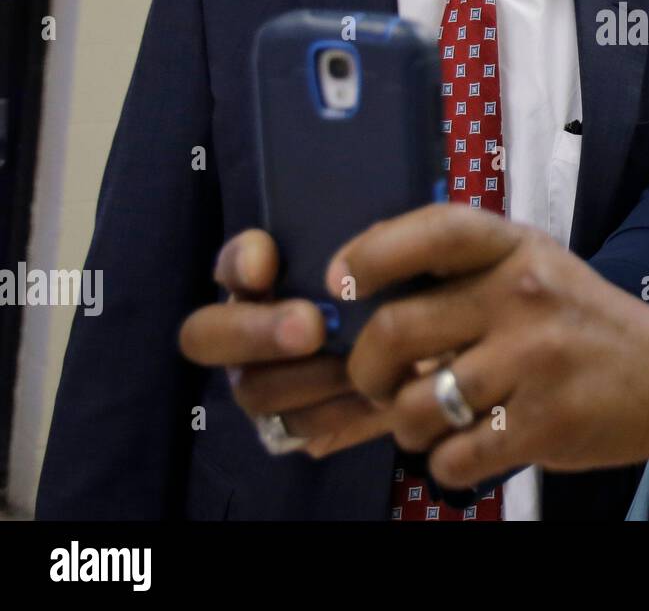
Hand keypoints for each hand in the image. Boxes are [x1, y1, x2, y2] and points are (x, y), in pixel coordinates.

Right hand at [178, 230, 393, 457]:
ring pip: (253, 389)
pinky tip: (372, 397)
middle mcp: (243, 330)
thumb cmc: (393, 301)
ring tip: (357, 368)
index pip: (231, 262)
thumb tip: (372, 246)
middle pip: (206, 335)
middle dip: (257, 331)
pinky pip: (293, 427)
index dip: (239, 261)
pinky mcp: (282, 426)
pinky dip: (335, 412)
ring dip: (310, 377)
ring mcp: (255, 381)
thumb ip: (367, 254)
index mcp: (262, 279)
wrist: (415, 361)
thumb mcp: (385, 272)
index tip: (264, 265)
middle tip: (310, 327)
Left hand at [330, 204, 648, 489]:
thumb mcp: (534, 266)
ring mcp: (533, 362)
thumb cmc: (582, 320)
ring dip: (407, 424)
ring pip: (416, 406)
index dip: (373, 252)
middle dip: (367, 370)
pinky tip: (469, 448)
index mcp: (516, 249)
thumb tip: (359, 288)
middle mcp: (522, 297)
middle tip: (377, 382)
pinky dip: (445, 463)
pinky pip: (452, 458)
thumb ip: (463, 271)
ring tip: (432, 419)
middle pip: (396, 331)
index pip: (435, 232)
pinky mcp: (544, 424)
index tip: (341, 281)